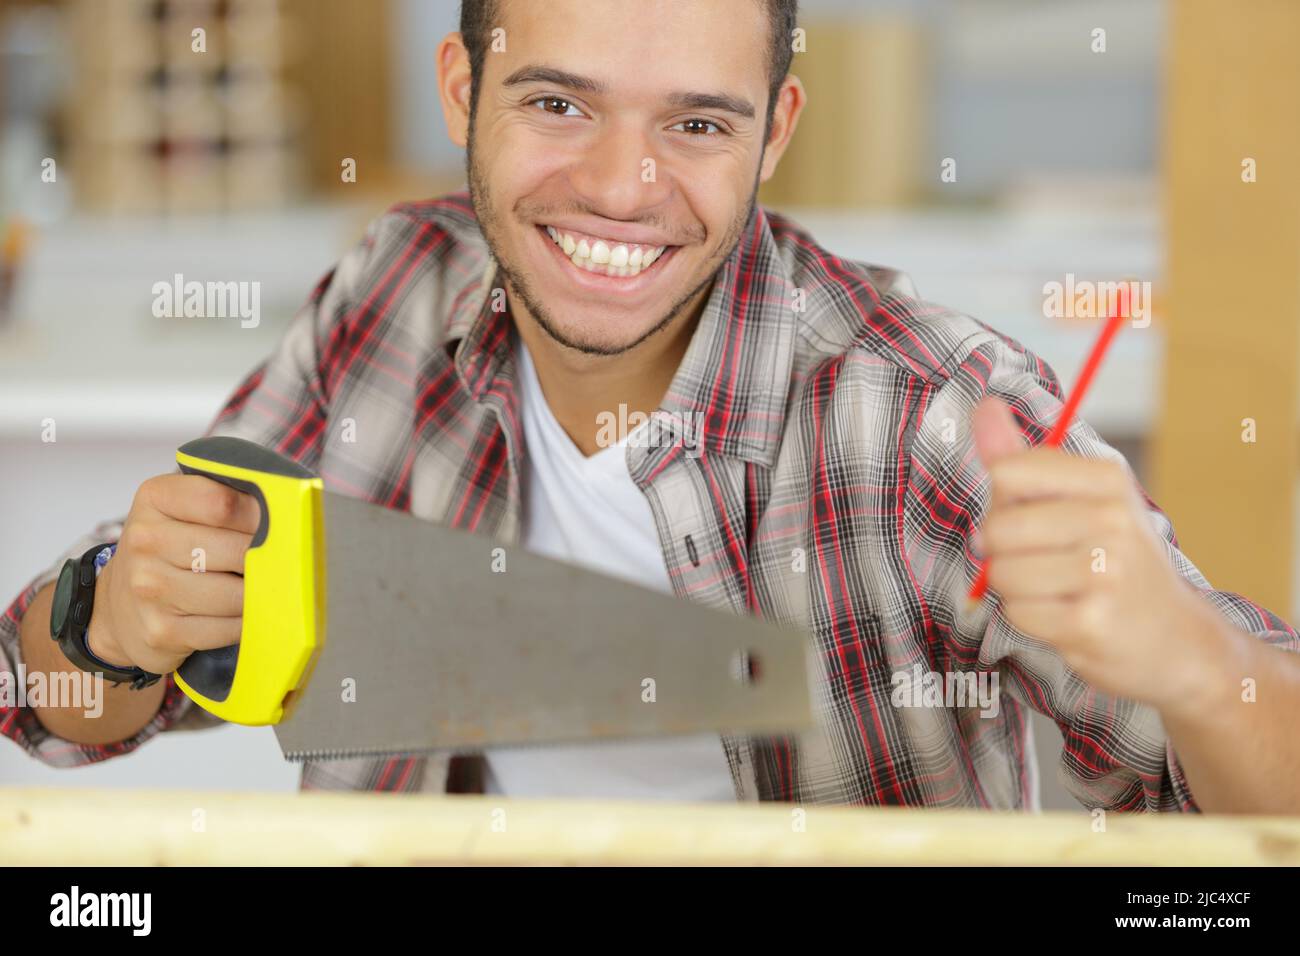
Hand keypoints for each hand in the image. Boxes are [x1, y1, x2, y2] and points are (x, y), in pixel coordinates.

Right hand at [86, 474, 259, 674]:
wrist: (118, 605)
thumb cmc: (166, 551)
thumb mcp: (184, 509)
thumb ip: (227, 498)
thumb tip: (286, 508)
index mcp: (156, 498)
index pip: (223, 503)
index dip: (259, 516)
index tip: (276, 525)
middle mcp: (146, 540)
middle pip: (236, 550)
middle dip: (266, 560)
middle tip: (279, 562)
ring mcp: (150, 588)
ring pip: (237, 594)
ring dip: (257, 595)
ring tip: (258, 588)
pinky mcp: (162, 631)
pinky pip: (228, 628)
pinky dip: (243, 623)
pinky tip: (238, 614)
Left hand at [971, 396, 1225, 713]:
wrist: (1178, 640)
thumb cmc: (1119, 563)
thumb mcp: (1082, 499)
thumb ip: (1022, 457)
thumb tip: (984, 405)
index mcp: (1107, 479)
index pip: (1007, 472)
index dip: (1004, 501)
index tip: (1034, 517)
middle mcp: (1111, 519)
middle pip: (998, 526)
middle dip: (1004, 552)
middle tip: (1046, 563)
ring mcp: (1105, 572)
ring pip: (1002, 574)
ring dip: (1018, 590)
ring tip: (1060, 591)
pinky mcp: (1091, 622)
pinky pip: (1017, 613)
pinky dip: (1031, 620)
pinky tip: (1067, 617)